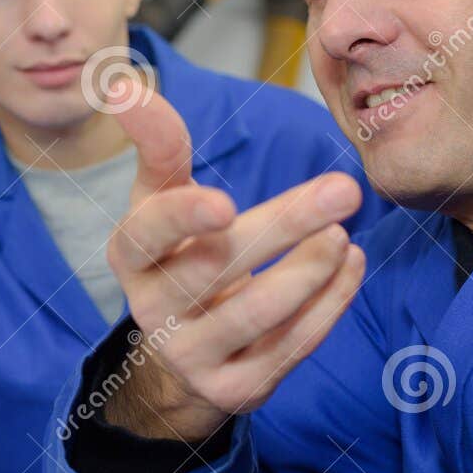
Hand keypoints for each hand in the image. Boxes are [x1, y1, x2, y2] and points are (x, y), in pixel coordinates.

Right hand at [102, 90, 365, 440]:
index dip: (181, 219)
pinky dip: (328, 305)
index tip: (223, 201)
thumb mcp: (162, 199)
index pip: (147, 235)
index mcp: (131, 258)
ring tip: (344, 235)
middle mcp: (152, 311)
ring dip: (309, 271)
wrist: (186, 350)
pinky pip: (289, 348)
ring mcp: (192, 355)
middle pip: (216, 267)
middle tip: (344, 189)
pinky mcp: (236, 391)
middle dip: (284, 226)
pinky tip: (351, 265)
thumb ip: (157, 144)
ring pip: (257, 314)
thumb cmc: (180, 253)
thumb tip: (121, 82)